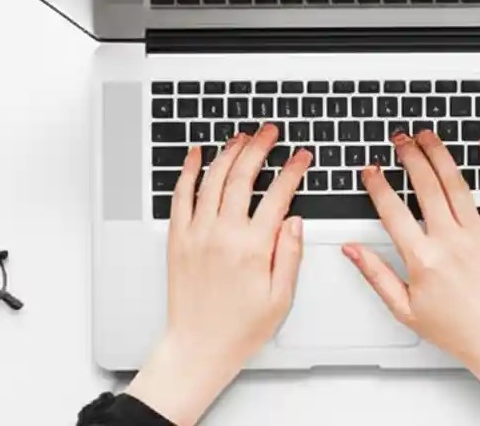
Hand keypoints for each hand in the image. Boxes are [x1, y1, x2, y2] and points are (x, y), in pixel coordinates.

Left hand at [127, 125, 310, 425]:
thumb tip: (294, 220)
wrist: (197, 347)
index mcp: (252, 248)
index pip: (277, 195)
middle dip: (260, 147)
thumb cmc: (239, 328)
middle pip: (242, 177)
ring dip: (229, 152)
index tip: (301, 157)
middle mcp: (222, 235)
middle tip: (271, 132)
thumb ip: (289, 255)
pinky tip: (197, 155)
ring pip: (212, 179)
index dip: (293, 170)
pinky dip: (188, 171)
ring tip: (243, 137)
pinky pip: (180, 196)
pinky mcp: (178, 239)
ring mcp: (196, 234)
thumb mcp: (280, 298)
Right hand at [346, 131, 479, 425]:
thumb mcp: (405, 309)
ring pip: (455, 183)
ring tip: (426, 136)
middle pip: (424, 186)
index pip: (392, 211)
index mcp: (423, 260)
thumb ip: (376, 275)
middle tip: (399, 140)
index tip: (370, 170)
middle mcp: (451, 242)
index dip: (378, 186)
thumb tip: (351, 249)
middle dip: (409, 157)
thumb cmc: (457, 329)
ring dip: (439, 154)